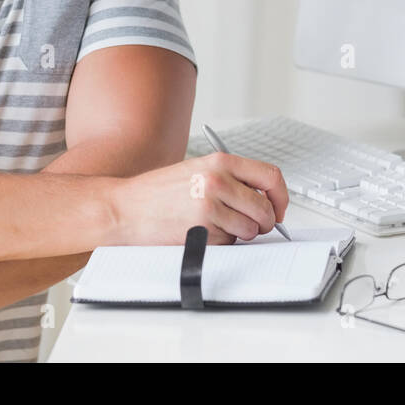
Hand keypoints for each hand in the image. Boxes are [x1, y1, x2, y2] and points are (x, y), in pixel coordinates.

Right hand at [109, 152, 288, 245]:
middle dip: (264, 222)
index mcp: (220, 161)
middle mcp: (218, 180)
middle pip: (265, 208)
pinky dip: (221, 243)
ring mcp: (211, 206)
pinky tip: (200, 232)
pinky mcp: (203, 230)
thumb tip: (264, 197)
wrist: (124, 208)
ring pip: (250, 229)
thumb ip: (231, 178)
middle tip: (252, 225)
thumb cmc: (157, 193)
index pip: (271, 176)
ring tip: (215, 226)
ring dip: (239, 234)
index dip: (280, 197)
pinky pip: (230, 243)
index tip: (278, 208)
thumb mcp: (197, 170)